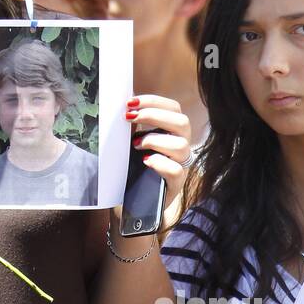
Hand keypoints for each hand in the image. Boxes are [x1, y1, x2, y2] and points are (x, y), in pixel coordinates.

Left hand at [119, 93, 190, 228]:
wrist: (132, 202)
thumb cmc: (133, 169)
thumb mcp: (132, 142)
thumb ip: (133, 125)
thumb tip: (121, 106)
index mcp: (171, 132)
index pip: (173, 108)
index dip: (154, 101)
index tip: (130, 102)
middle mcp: (180, 146)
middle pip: (182, 122)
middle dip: (154, 115)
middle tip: (130, 118)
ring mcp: (180, 165)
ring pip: (181, 145)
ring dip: (154, 140)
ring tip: (136, 145)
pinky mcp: (176, 184)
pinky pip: (175, 170)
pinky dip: (159, 162)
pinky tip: (145, 162)